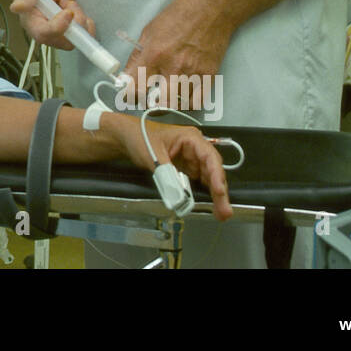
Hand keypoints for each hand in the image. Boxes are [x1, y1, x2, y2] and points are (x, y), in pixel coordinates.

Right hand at [10, 0, 94, 50]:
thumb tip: (17, 7)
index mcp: (31, 22)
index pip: (43, 34)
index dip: (58, 27)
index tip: (68, 12)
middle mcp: (45, 30)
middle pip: (61, 42)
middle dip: (73, 25)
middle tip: (70, 6)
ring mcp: (59, 31)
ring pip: (74, 39)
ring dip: (79, 21)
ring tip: (70, 4)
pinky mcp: (70, 29)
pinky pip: (83, 36)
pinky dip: (86, 24)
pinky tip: (78, 12)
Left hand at [102, 112, 232, 220]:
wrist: (126, 137)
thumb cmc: (139, 137)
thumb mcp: (153, 156)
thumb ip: (167, 176)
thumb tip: (178, 198)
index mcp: (191, 139)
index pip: (210, 157)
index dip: (217, 175)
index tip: (220, 191)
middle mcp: (196, 149)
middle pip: (213, 171)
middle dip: (220, 191)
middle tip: (224, 211)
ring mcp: (192, 160)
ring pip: (209, 179)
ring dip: (215, 196)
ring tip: (221, 214)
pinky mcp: (186, 170)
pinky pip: (199, 183)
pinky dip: (204, 195)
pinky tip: (210, 206)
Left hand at [121, 0, 231, 107]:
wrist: (213, 9)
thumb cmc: (179, 15)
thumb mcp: (149, 31)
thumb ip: (137, 56)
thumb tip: (127, 76)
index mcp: (154, 54)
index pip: (136, 88)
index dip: (130, 96)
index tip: (131, 96)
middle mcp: (173, 67)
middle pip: (157, 104)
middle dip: (149, 103)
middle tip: (149, 97)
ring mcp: (193, 73)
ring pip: (177, 105)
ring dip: (168, 104)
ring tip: (166, 95)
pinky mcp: (209, 76)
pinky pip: (196, 102)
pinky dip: (187, 103)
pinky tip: (183, 94)